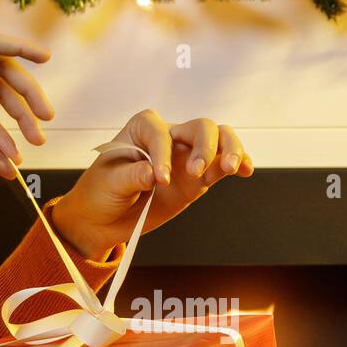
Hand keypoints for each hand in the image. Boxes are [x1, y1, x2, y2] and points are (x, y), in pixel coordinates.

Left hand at [51, 109, 254, 258]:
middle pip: (199, 128)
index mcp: (142, 128)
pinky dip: (237, 164)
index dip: (163, 154)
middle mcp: (169, 136)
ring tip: (230, 168)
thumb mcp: (108, 184)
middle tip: (196, 172)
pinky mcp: (196, 179)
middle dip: (203, 146)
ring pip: (218, 141)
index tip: (158, 180)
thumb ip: (132, 176)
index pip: (161, 133)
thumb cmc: (100, 192)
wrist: (103, 218)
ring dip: (228, 150)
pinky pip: (220, 166)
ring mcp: (186, 157)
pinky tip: (246, 170)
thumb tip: (155, 174)